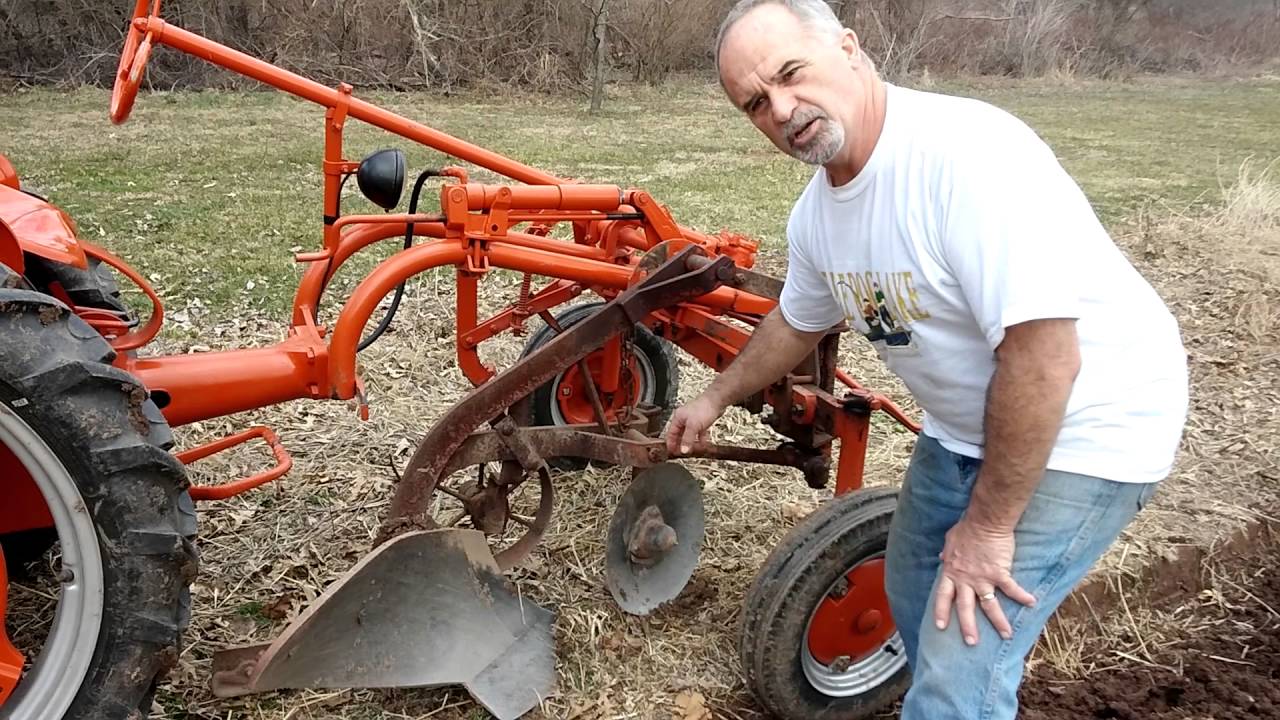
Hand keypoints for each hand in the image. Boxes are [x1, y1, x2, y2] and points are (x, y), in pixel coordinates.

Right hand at [665, 393, 725, 454]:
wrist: (717, 400)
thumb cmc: (704, 407)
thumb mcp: (693, 426)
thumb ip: (687, 439)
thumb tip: (682, 450)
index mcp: (678, 418)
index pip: (670, 434)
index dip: (671, 444)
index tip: (672, 453)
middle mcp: (684, 419)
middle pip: (679, 435)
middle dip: (681, 445)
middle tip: (682, 454)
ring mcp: (693, 420)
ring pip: (689, 435)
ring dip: (691, 443)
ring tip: (692, 452)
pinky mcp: (702, 421)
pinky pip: (699, 433)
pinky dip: (700, 439)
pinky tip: (703, 444)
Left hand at [933, 517, 1036, 644]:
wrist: (985, 522)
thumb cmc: (967, 529)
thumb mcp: (950, 541)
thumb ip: (947, 554)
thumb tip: (941, 558)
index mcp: (952, 572)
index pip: (943, 596)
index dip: (941, 612)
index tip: (940, 627)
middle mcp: (966, 579)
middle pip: (965, 608)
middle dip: (968, 627)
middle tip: (971, 643)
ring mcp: (983, 578)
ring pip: (989, 605)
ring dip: (998, 622)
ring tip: (1006, 636)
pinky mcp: (1000, 573)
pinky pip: (1012, 588)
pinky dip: (1023, 596)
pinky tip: (1032, 603)